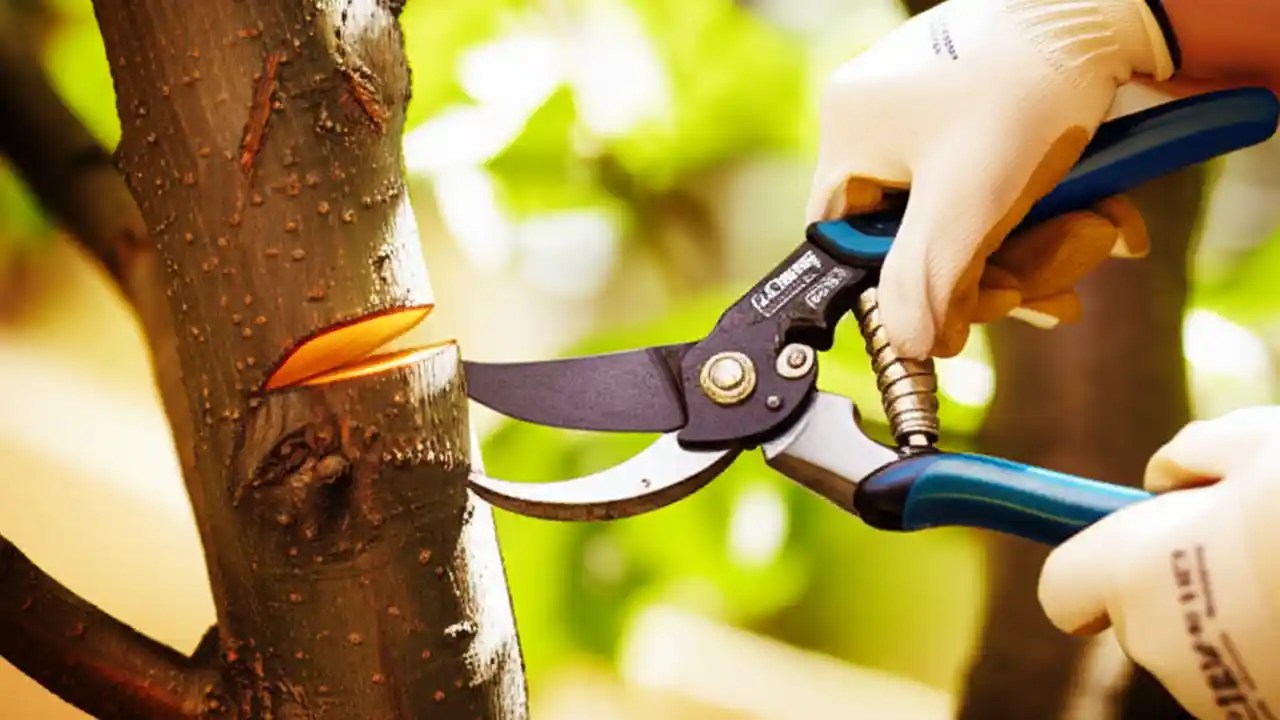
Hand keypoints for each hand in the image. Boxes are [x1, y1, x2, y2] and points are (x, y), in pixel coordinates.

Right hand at [806, 0, 1172, 358]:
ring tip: (1097, 232)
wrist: (1112, 8)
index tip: (957, 311)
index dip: (901, 285)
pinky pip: (1000, 185)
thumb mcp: (968, 201)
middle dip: (998, 268)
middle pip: (921, 236)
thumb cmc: (1030, 82)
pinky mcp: (981, 112)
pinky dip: (1050, 210)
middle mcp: (882, 121)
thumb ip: (925, 280)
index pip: (847, 241)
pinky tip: (1101, 215)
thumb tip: (909, 346)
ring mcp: (932, 114)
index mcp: (850, 134)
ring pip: (970, 215)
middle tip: (1051, 288)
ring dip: (1040, 243)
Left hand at [1039, 407, 1279, 718]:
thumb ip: (1186, 456)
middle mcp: (1159, 644)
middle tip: (1244, 543)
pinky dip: (1277, 654)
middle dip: (1177, 587)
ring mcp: (1219, 694)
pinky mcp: (1272, 717)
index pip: (1061, 590)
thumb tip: (1162, 479)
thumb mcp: (1250, 439)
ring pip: (1204, 653)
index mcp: (1130, 572)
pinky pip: (1257, 681)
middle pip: (1140, 622)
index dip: (1086, 570)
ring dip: (1236, 622)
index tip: (1122, 550)